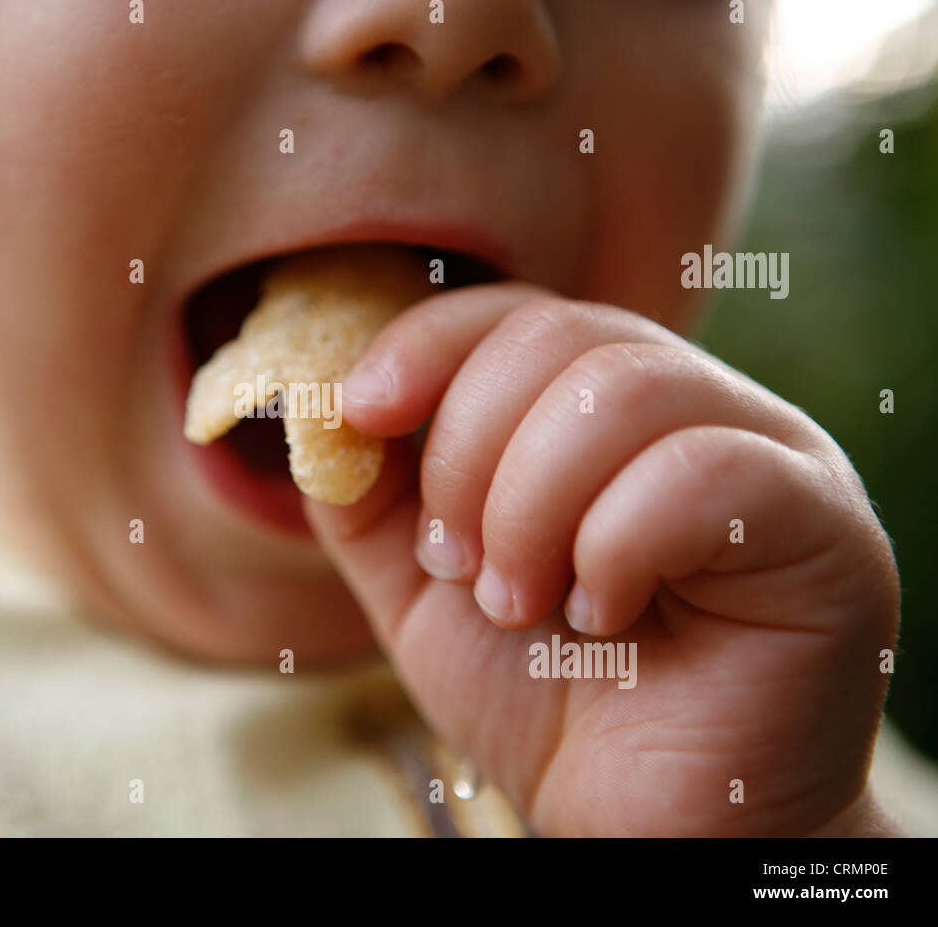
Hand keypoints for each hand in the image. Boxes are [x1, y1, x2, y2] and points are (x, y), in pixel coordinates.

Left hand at [305, 288, 900, 835]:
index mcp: (608, 409)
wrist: (646, 829)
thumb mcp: (423, 589)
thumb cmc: (546, 700)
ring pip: (624, 390)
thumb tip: (322, 406)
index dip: (428, 345)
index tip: (362, 411)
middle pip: (559, 339)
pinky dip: (612, 545)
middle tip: (459, 566)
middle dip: (468, 456)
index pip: (518, 314)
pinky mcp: (822, 526)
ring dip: (530, 507)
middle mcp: (699, 410)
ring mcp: (772, 455)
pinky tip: (602, 615)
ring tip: (519, 602)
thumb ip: (370, 497)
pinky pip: (702, 473)